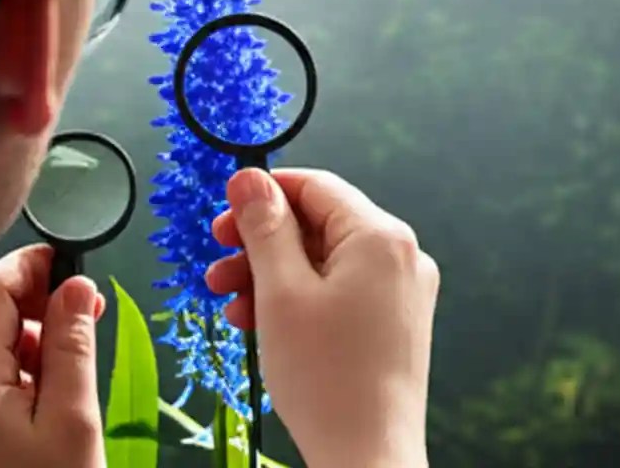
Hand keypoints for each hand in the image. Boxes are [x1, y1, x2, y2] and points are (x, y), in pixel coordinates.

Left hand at [0, 244, 108, 467]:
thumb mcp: (73, 419)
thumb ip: (73, 346)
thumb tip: (76, 286)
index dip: (31, 264)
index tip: (73, 258)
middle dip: (40, 298)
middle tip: (92, 305)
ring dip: (39, 335)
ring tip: (84, 349)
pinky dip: (30, 367)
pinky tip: (61, 386)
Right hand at [206, 169, 439, 467]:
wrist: (367, 457)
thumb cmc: (328, 380)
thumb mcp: (281, 292)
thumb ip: (264, 228)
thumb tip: (250, 179)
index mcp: (382, 237)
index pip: (316, 187)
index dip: (265, 194)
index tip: (224, 210)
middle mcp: (401, 258)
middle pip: (318, 225)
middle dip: (261, 244)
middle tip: (218, 262)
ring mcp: (401, 293)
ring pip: (323, 263)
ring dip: (271, 276)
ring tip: (229, 302)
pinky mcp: (393, 324)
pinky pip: (338, 293)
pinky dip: (297, 300)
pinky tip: (259, 322)